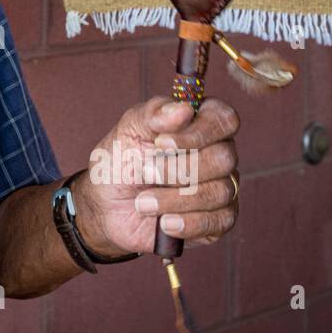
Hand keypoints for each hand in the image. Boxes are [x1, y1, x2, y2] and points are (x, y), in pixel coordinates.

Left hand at [72, 96, 239, 257]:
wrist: (107, 205)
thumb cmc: (121, 160)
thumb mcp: (129, 130)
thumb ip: (154, 114)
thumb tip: (185, 109)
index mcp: (200, 124)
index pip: (223, 119)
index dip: (198, 132)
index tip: (162, 143)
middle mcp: (217, 153)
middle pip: (224, 158)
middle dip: (179, 169)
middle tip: (145, 172)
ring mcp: (221, 186)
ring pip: (220, 192)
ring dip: (176, 199)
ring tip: (143, 202)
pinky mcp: (218, 218)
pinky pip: (221, 221)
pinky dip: (189, 223)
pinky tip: (164, 222)